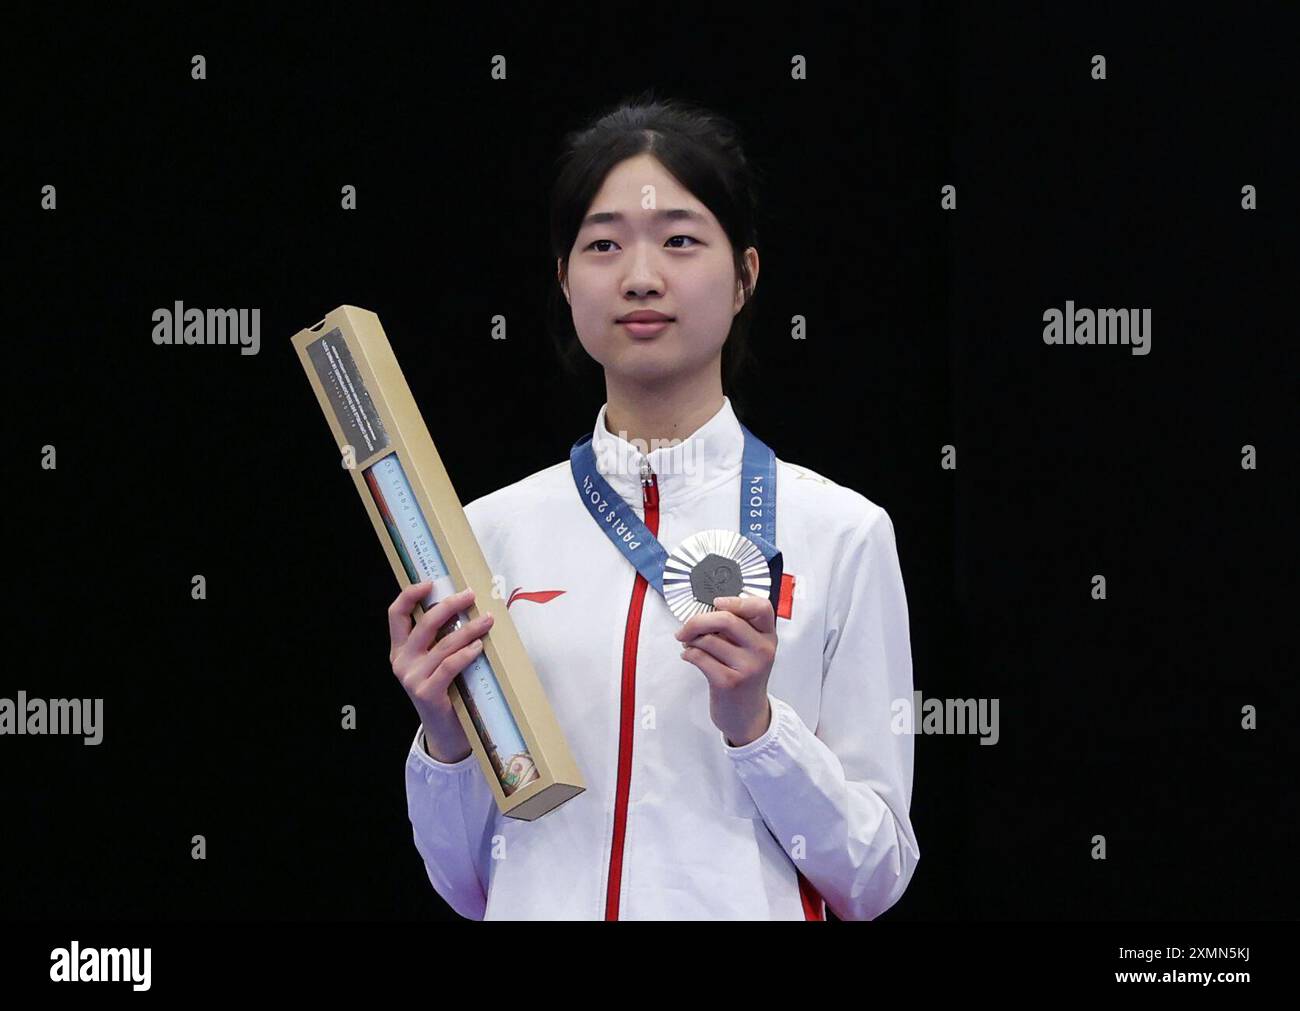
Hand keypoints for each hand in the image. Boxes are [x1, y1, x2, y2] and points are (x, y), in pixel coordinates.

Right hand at [388, 581, 493, 763]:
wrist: (445, 733)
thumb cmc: (447, 691)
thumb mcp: (435, 663)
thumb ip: (439, 640)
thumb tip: (465, 607)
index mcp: (400, 650)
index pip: (396, 615)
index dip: (410, 594)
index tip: (431, 582)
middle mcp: (402, 662)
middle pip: (424, 623)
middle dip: (450, 605)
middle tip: (470, 596)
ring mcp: (412, 678)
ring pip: (444, 644)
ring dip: (469, 629)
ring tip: (487, 620)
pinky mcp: (427, 693)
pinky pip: (450, 665)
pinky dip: (467, 654)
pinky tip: (479, 647)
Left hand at [675, 595, 776, 746]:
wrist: (747, 716)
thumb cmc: (744, 677)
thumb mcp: (752, 650)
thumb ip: (738, 628)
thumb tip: (705, 609)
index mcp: (768, 636)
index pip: (761, 607)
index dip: (736, 600)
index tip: (716, 603)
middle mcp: (762, 650)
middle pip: (726, 619)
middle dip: (697, 621)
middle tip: (685, 628)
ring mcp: (747, 667)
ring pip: (708, 639)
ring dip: (690, 641)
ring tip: (690, 646)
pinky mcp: (729, 682)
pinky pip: (699, 657)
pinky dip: (688, 654)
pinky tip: (690, 657)